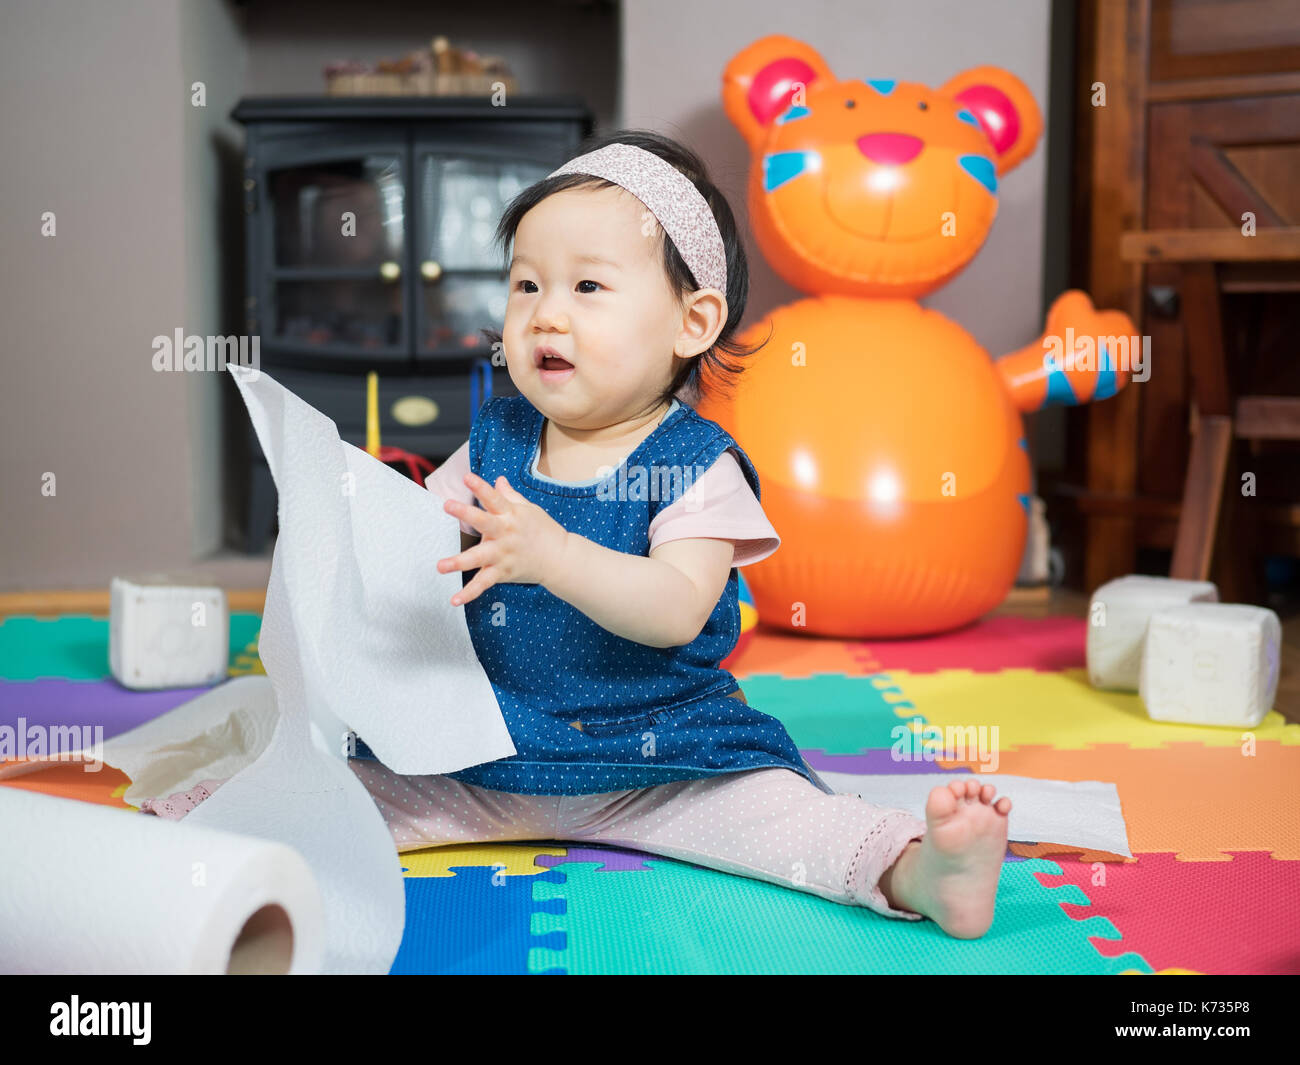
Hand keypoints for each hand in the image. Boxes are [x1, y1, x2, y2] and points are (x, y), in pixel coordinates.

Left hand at [437, 472, 569, 605]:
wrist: (560, 559)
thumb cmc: (544, 531)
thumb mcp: (529, 509)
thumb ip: (510, 496)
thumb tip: (498, 480)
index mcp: (511, 515)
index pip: (494, 498)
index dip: (481, 487)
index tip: (467, 477)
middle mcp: (505, 534)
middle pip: (484, 522)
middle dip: (465, 513)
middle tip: (447, 505)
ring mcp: (503, 555)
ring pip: (479, 558)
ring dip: (459, 562)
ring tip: (440, 566)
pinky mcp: (503, 573)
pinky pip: (484, 584)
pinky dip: (469, 594)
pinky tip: (454, 600)